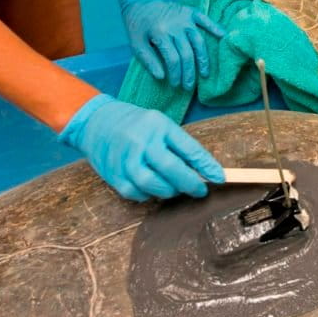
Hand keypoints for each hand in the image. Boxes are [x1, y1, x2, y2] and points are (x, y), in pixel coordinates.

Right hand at [59, 94, 224, 200]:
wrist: (96, 121)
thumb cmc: (137, 124)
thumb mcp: (161, 124)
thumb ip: (180, 146)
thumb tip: (204, 170)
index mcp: (158, 125)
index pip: (188, 148)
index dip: (207, 166)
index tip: (220, 177)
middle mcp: (141, 141)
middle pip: (171, 168)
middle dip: (190, 183)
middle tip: (200, 190)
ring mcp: (125, 158)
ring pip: (153, 185)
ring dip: (170, 191)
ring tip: (176, 187)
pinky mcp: (113, 174)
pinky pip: (135, 193)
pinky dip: (148, 195)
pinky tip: (153, 188)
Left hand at [120, 0, 223, 89]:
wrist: (140, 0)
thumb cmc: (137, 25)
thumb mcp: (135, 43)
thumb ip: (148, 60)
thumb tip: (161, 77)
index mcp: (159, 32)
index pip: (172, 59)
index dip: (175, 74)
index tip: (175, 84)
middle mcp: (175, 25)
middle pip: (187, 53)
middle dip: (188, 73)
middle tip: (189, 86)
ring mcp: (185, 18)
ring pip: (198, 42)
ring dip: (203, 59)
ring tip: (204, 74)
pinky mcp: (190, 12)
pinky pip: (205, 20)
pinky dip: (215, 27)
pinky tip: (223, 36)